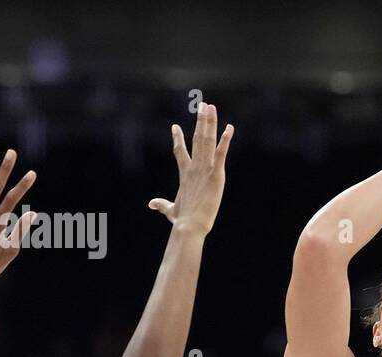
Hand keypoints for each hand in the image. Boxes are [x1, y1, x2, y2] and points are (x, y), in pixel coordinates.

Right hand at [149, 103, 233, 233]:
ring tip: (210, 107)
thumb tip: (151, 204)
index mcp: (185, 174)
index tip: (175, 126)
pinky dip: (226, 140)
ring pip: (207, 140)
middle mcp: (194, 167)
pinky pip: (221, 153)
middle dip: (200, 121)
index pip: (179, 152)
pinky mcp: (216, 174)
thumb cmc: (182, 220)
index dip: (178, 139)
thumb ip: (162, 205)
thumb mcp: (171, 210)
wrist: (189, 225)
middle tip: (202, 105)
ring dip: (209, 123)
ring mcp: (205, 169)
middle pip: (197, 139)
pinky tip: (230, 128)